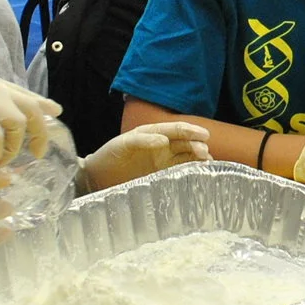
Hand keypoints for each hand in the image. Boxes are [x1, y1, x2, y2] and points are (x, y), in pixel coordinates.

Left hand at [78, 121, 211, 189]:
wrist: (99, 175)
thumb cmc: (109, 155)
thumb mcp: (124, 144)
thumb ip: (143, 140)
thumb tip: (164, 141)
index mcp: (153, 133)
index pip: (176, 129)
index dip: (190, 131)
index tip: (203, 135)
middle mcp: (161, 145)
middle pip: (184, 142)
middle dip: (196, 144)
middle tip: (204, 151)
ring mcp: (162, 160)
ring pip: (186, 155)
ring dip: (197, 156)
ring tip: (206, 160)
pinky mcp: (161, 174)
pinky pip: (180, 169)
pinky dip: (192, 169)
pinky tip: (200, 171)